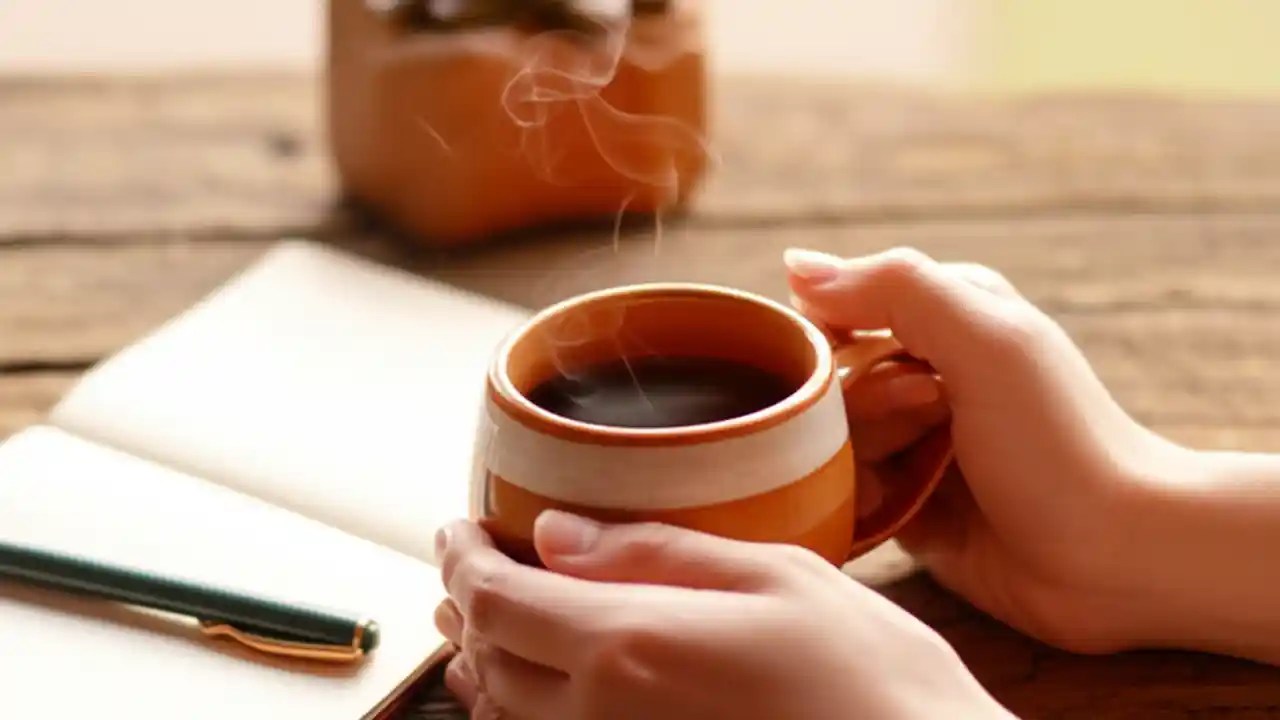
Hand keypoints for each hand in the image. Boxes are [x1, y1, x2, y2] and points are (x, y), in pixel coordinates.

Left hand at [434, 513, 1013, 719]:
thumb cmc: (875, 681)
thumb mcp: (777, 576)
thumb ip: (656, 552)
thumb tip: (559, 533)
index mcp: (628, 646)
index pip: (496, 599)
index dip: (460, 558)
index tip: (457, 528)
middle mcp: (601, 719)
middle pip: (489, 659)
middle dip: (464, 605)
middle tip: (466, 564)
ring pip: (508, 716)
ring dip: (483, 660)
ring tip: (482, 620)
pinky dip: (521, 712)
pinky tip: (538, 690)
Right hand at [786, 247, 1184, 653]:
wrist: (1114, 556)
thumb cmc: (1056, 438)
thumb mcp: (983, 340)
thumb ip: (891, 287)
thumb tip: (793, 263)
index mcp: (947, 314)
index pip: (838, 310)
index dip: (844, 342)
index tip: (908, 371)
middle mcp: (927, 371)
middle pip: (831, 380)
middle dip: (866, 407)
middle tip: (932, 420)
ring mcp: (916, 441)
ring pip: (830, 439)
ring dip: (866, 456)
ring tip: (927, 473)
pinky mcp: (908, 502)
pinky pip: (843, 492)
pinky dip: (859, 499)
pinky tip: (900, 510)